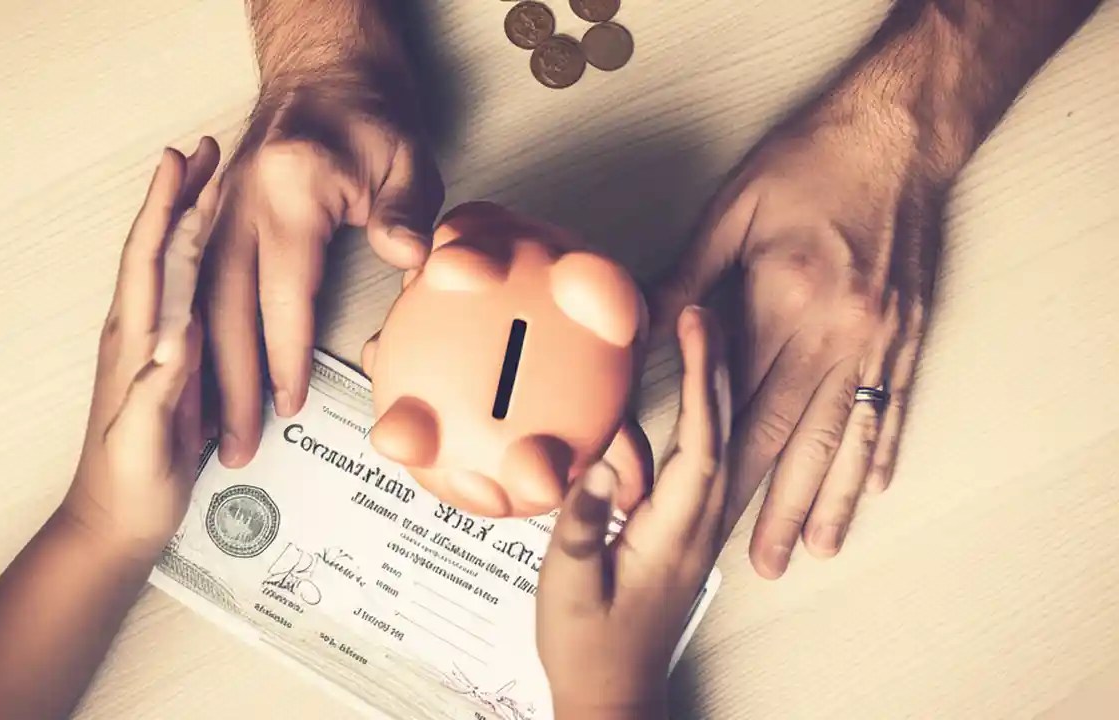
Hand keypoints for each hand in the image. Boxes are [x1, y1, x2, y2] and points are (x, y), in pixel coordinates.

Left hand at [62, 139, 221, 557]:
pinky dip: (205, 257)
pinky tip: (221, 248)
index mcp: (134, 343)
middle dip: (182, 195)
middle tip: (211, 149)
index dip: (162, 209)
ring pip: (176, 264)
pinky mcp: (172, 360)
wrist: (114, 523)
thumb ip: (157, 390)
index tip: (180, 162)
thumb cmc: (128, 487)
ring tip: (220, 180)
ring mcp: (156, 343)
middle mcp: (141, 331)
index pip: (147, 261)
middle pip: (161, 246)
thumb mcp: (142, 443)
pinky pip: (190, 294)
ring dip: (194, 216)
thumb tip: (180, 335)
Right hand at [205, 10, 443, 466]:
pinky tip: (192, 374)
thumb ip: (404, 217)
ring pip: (195, 304)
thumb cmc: (370, 112)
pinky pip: (190, 286)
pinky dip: (188, 337)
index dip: (284, 356)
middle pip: (221, 311)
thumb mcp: (407, 159)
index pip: (282, 294)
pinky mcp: (213, 213)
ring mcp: (219, 208)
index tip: (289, 404)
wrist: (326, 64)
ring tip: (207, 426)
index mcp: (288, 193)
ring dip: (200, 370)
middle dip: (226, 385)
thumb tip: (409, 263)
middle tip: (234, 443)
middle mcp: (240, 203)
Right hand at [537, 308, 728, 719]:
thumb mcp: (568, 583)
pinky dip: (694, 422)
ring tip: (693, 337)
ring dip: (710, 388)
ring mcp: (694, 529)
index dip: (703, 379)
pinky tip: (677, 402)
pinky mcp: (681, 533)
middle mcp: (697, 526)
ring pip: (715, 444)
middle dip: (716, 365)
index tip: (695, 324)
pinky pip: (696, 465)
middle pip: (721, 432)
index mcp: (675, 534)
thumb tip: (599, 462)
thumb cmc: (589, 646)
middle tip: (701, 307)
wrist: (616, 697)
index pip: (701, 442)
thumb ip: (583, 521)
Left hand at [653, 98, 939, 578]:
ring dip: (829, 499)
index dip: (720, 466)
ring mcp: (879, 340)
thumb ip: (690, 279)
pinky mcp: (906, 333)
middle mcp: (838, 336)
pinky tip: (870, 490)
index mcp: (787, 307)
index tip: (698, 513)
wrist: (895, 133)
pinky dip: (881, 451)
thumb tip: (650, 330)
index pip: (745, 404)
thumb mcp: (731, 212)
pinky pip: (893, 405)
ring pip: (850, 437)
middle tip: (760, 563)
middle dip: (774, 507)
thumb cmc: (807, 163)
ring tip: (814, 549)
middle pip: (799, 439)